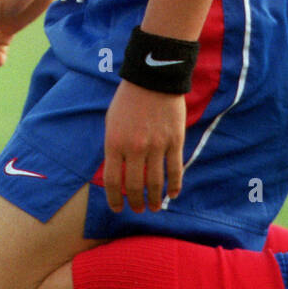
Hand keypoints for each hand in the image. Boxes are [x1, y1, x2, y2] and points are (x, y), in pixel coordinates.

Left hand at [103, 81, 186, 213]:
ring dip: (154, 199)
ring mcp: (157, 145)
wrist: (153, 78)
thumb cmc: (129, 100)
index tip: (118, 209)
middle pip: (135, 186)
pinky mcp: (175, 141)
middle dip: (136, 202)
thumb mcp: (111, 122)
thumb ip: (114, 148)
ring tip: (154, 208)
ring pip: (156, 182)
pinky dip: (175, 185)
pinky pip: (175, 170)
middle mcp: (135, 148)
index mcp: (115, 143)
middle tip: (138, 210)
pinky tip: (172, 194)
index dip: (114, 199)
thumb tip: (118, 173)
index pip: (113, 181)